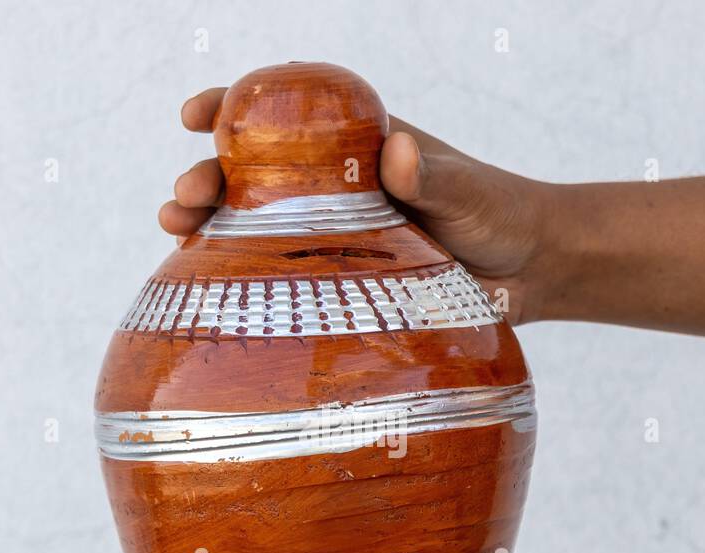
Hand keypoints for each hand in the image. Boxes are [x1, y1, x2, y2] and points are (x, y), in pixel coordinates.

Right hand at [161, 88, 557, 324]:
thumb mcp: (469, 192)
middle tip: (182, 198)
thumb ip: (434, 176)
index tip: (197, 113)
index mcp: (356, 148)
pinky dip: (239, 281)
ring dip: (208, 228)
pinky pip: (280, 281)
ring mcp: (331, 238)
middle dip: (207, 179)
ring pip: (255, 227)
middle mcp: (333, 189)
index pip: (285, 117)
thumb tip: (398, 153)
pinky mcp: (339, 285)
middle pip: (252, 175)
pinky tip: (205, 290)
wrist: (528, 272)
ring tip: (175, 233)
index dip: (234, 109)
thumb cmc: (499, 214)